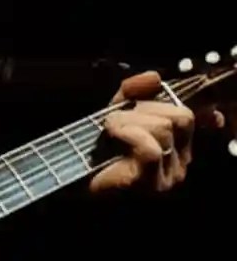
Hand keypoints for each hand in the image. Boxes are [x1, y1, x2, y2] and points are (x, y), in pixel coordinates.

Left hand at [89, 70, 223, 193]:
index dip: (161, 101)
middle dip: (142, 110)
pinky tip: (113, 136)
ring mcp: (169, 175)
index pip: (186, 114)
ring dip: (127, 121)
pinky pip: (150, 149)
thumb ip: (134, 91)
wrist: (73, 173)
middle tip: (114, 120)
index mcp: (179, 144)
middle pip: (179, 117)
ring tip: (109, 130)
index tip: (135, 103)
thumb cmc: (97, 147)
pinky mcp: (152, 184)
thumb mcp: (117, 110)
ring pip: (163, 129)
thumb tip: (155, 76)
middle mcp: (181, 161)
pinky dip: (128, 134)